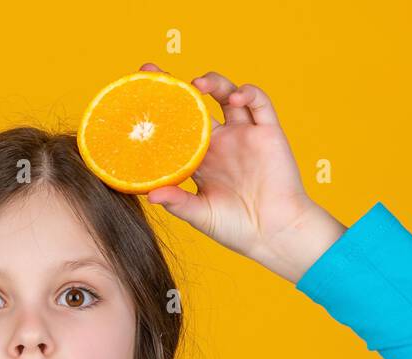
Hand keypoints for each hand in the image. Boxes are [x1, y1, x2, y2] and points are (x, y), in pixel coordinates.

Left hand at [140, 64, 344, 283]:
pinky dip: (247, 93)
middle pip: (197, 103)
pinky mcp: (268, 133)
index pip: (176, 126)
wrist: (275, 233)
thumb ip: (178, 202)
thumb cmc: (237, 228)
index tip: (136, 92)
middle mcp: (220, 142)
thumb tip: (150, 194)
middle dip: (177, 85)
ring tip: (198, 84)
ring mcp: (244, 134)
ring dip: (214, 82)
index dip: (160, 109)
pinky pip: (259, 103)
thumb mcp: (201, 215)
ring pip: (226, 94)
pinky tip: (235, 98)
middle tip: (154, 72)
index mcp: (200, 159)